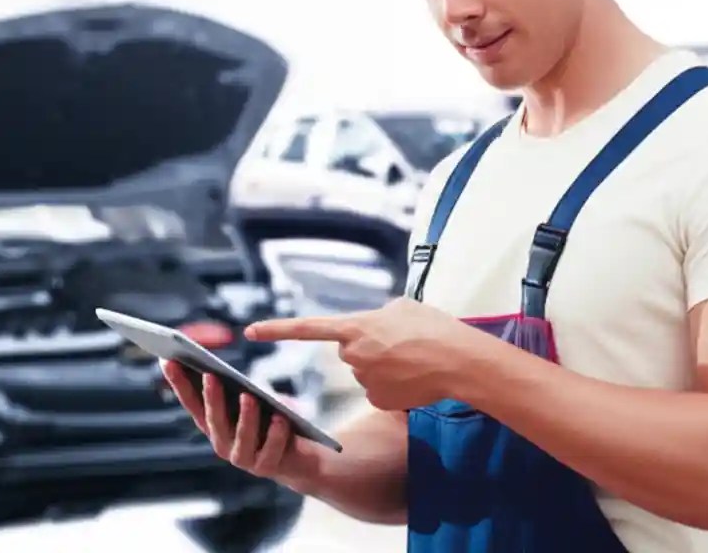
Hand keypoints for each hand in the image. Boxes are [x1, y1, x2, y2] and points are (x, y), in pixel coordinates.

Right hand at [160, 360, 327, 490]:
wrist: (299, 459)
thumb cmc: (271, 421)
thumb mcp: (254, 401)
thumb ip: (238, 389)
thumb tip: (222, 368)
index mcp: (214, 424)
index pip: (192, 402)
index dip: (178, 383)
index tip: (168, 361)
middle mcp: (223, 443)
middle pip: (213, 421)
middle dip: (211, 398)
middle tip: (210, 375)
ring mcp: (243, 458)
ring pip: (241, 438)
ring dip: (244, 417)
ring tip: (249, 396)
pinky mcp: (267, 467)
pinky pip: (270, 450)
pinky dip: (275, 434)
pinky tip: (280, 418)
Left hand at [245, 297, 485, 410]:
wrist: (456, 360)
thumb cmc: (433, 327)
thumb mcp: (403, 306)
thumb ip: (379, 315)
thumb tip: (374, 327)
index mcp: (354, 327)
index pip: (306, 328)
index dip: (277, 329)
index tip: (251, 331)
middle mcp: (352, 354)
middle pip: (349, 352)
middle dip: (368, 348)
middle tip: (400, 343)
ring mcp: (364, 380)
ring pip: (365, 372)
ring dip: (383, 366)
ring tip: (412, 359)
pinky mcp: (377, 400)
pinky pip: (378, 391)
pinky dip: (393, 386)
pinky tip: (413, 379)